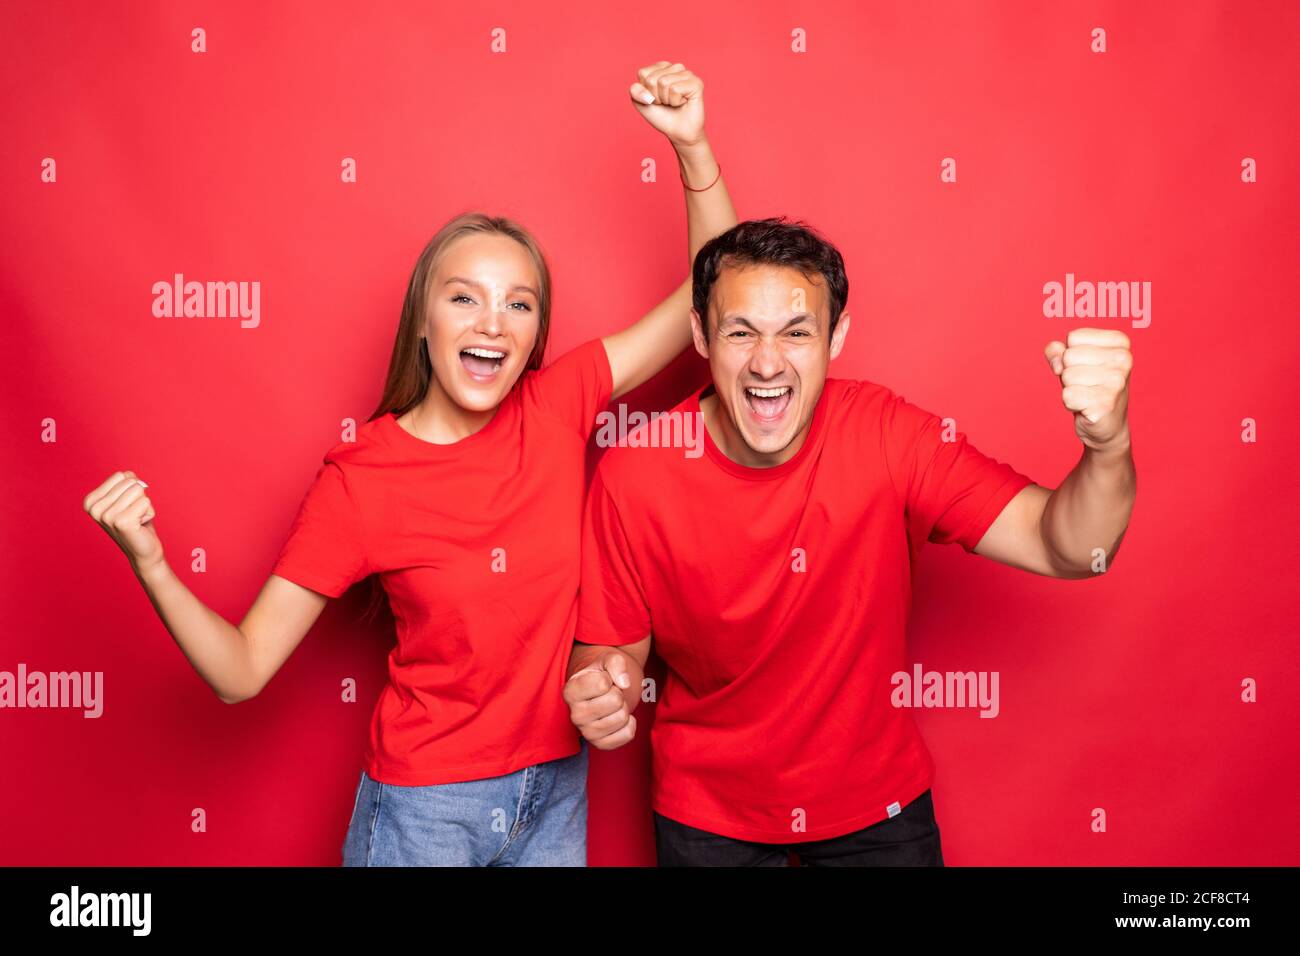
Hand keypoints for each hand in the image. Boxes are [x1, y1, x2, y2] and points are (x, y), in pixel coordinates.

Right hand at [83, 470, 164, 574]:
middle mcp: (94, 508)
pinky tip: (140, 525)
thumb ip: (127, 480)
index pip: (120, 475)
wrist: (143, 550)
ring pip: (138, 490)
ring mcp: (106, 516)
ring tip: (137, 519)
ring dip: (144, 505)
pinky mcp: (121, 522)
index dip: (131, 489)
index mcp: (91, 501)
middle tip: (134, 514)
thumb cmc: (137, 521)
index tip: (127, 506)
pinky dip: (149, 512)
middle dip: (139, 497)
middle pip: (130, 481)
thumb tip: (130, 475)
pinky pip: (145, 501)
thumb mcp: (128, 496)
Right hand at [563, 649, 637, 750]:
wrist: (602, 694)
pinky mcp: (600, 744)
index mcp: (570, 691)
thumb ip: (616, 663)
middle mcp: (575, 715)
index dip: (609, 678)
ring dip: (623, 708)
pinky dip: (630, 724)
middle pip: (615, 700)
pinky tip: (618, 717)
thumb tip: (624, 683)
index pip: (602, 684)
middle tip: (610, 694)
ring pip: (622, 717)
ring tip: (612, 705)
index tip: (603, 680)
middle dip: (618, 693)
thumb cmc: (602, 675)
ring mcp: (587, 732)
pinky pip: (628, 734)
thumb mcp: (607, 660)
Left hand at [629, 61, 705, 148]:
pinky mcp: (696, 82)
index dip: (646, 91)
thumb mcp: (642, 104)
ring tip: (674, 103)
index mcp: (662, 67)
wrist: (678, 133)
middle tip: (666, 103)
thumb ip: (635, 92)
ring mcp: (687, 74)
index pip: (643, 73)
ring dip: (666, 99)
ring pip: (664, 82)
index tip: (656, 99)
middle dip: (656, 96)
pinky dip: (675, 101)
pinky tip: (683, 103)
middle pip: (652, 78)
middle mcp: (675, 67)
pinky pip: (675, 89)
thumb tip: (637, 86)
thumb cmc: (662, 116)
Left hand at [1044, 328, 1132, 450]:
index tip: (1087, 366)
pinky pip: (1067, 396)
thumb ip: (1056, 350)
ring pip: (1067, 376)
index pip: (1074, 337)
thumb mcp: (1072, 361)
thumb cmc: (1089, 385)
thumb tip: (1057, 364)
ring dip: (1071, 389)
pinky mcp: (1105, 403)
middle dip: (1069, 373)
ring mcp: (1116, 382)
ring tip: (1087, 395)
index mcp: (1120, 343)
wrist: (1106, 423)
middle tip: (1087, 384)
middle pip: (1069, 356)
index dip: (1071, 354)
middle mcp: (1123, 359)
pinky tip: (1086, 407)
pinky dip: (1070, 403)